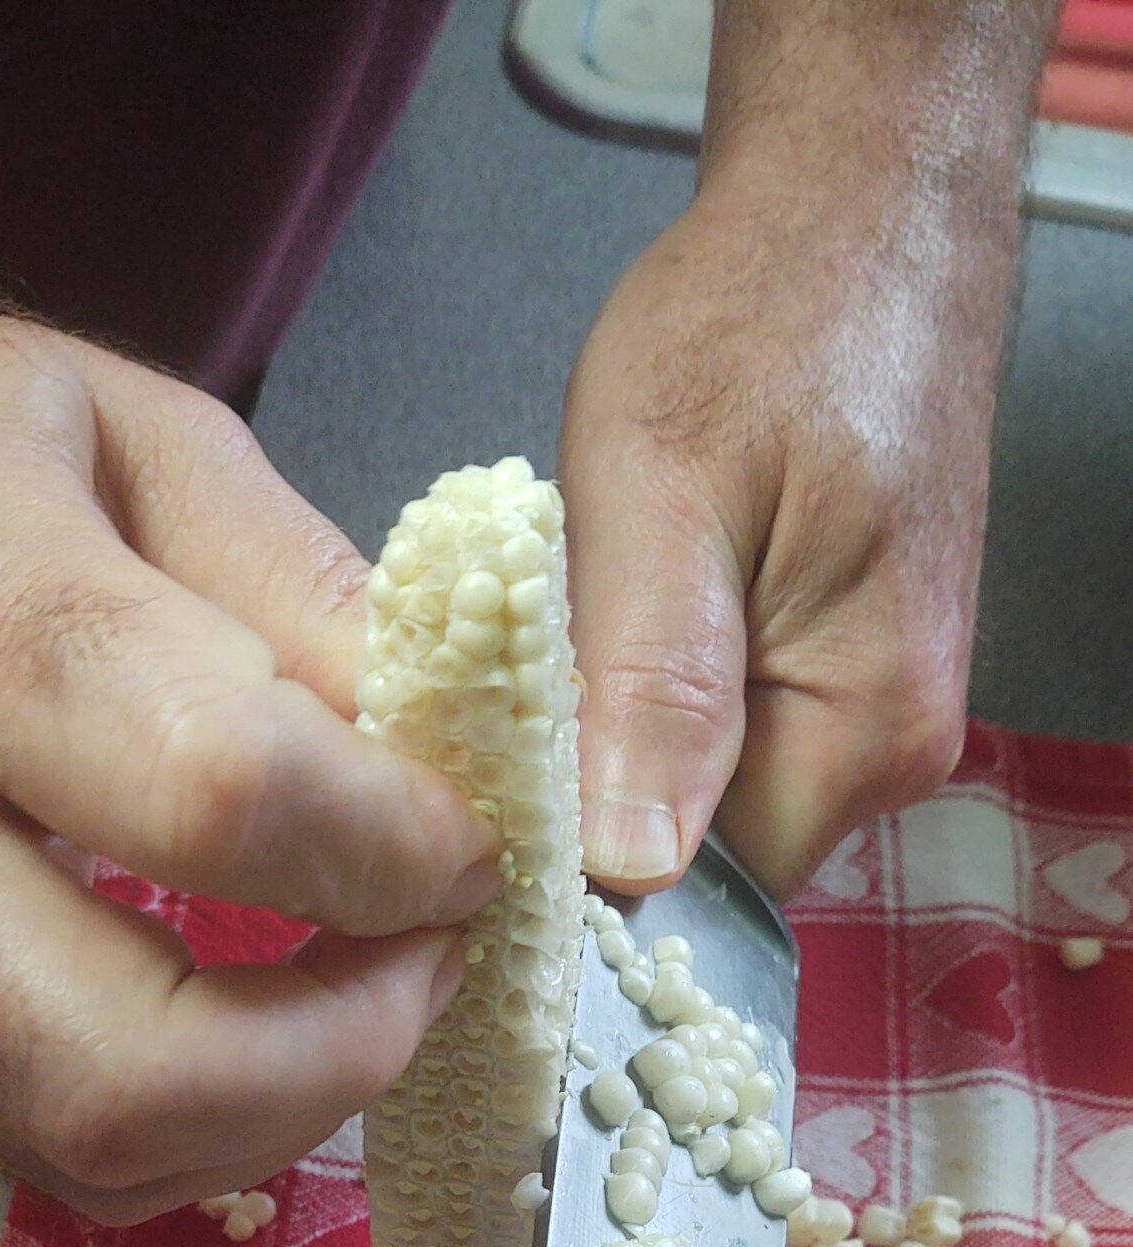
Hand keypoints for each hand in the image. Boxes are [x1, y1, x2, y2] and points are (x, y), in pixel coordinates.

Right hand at [0, 231, 496, 1219]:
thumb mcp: (130, 426)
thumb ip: (302, 588)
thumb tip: (447, 761)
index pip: (219, 797)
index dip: (391, 851)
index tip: (471, 840)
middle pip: (128, 1070)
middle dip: (338, 1055)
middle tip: (426, 960)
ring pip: (85, 1151)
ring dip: (276, 1113)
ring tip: (356, 991)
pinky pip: (45, 1146)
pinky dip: (189, 1127)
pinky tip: (249, 1029)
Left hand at [561, 65, 1029, 900]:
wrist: (856, 212)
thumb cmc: (760, 321)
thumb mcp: (665, 497)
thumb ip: (652, 694)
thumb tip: (630, 871)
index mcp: (864, 729)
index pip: (701, 895)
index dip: (587, 869)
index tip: (490, 806)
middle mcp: (894, 748)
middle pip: (707, 855)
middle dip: (601, 798)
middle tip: (518, 685)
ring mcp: (877, 707)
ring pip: (709, 793)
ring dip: (622, 739)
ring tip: (574, 627)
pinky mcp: (846, 664)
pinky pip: (729, 731)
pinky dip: (653, 694)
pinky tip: (621, 611)